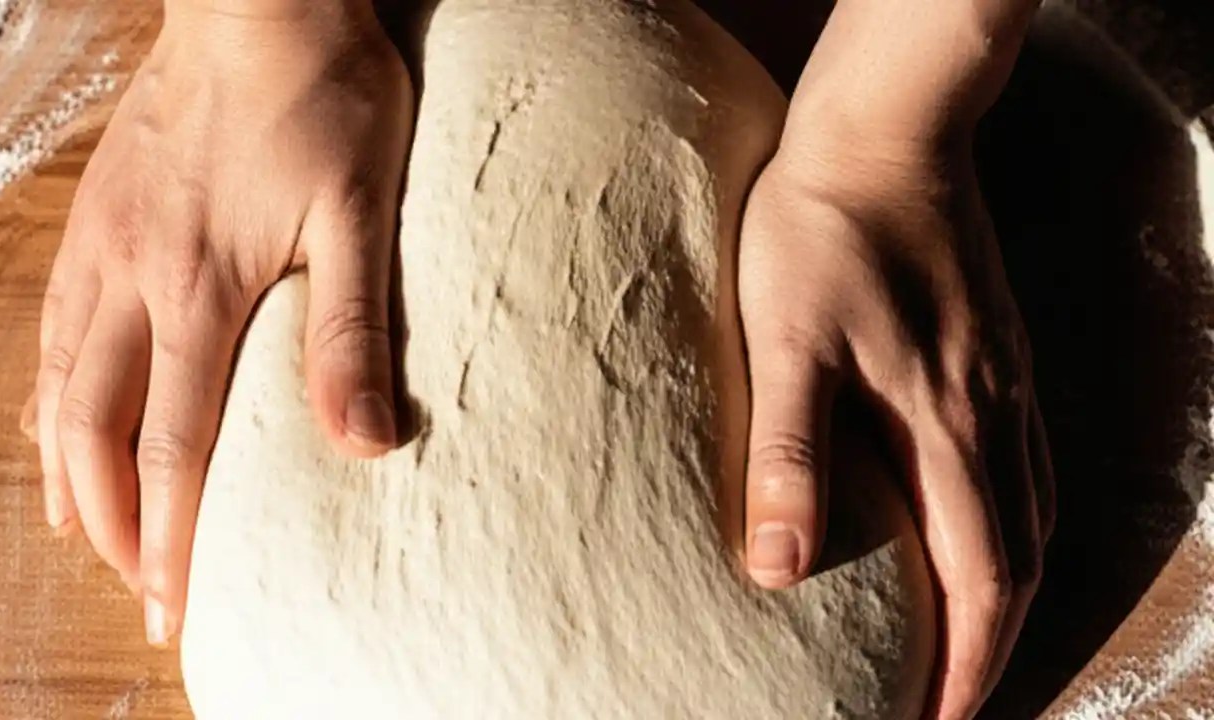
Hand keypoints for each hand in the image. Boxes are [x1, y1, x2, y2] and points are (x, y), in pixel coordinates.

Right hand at [28, 2, 412, 644]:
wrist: (261, 5)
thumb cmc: (323, 100)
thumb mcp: (359, 212)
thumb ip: (353, 330)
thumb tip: (365, 443)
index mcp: (202, 289)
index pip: (175, 444)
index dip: (172, 534)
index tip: (174, 602)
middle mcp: (134, 278)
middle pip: (98, 431)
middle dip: (114, 522)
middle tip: (137, 584)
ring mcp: (103, 245)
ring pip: (62, 385)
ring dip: (71, 470)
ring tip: (87, 532)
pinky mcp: (97, 216)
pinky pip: (56, 328)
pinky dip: (52, 394)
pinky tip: (59, 419)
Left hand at [736, 128, 1054, 718]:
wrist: (881, 132)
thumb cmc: (818, 231)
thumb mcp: (785, 342)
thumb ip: (787, 455)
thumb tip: (779, 571)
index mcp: (948, 427)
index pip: (983, 581)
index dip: (970, 665)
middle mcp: (995, 415)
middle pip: (1020, 562)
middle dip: (994, 644)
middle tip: (954, 698)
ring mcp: (1005, 381)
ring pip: (1031, 514)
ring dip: (1007, 589)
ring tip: (970, 635)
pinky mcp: (997, 350)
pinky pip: (1026, 462)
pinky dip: (1012, 523)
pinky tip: (978, 524)